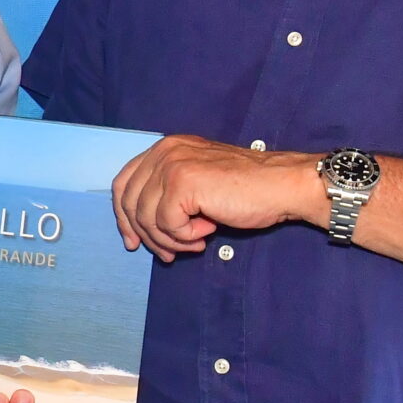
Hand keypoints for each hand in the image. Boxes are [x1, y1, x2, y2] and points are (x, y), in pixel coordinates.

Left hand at [113, 135, 322, 261]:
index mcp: (165, 148)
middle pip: (129, 203)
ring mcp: (172, 165)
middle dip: (146, 236)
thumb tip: (140, 228)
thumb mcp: (198, 183)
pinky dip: (185, 237)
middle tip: (168, 254)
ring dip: (170, 240)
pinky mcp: (182, 183)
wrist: (280, 185)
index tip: (132, 242)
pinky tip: (207, 232)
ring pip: (146, 217)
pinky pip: (167, 224)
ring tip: (196, 241)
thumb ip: (168, 194)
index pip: (123, 183)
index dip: (123, 216)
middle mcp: (165, 151)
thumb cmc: (246, 189)